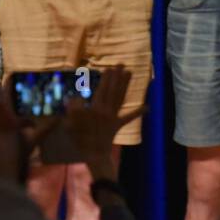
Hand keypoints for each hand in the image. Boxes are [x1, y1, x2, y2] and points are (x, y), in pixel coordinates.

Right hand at [62, 66, 141, 180]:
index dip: (106, 79)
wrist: (94, 155)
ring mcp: (114, 117)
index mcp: (96, 109)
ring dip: (125, 85)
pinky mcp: (118, 125)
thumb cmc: (81, 139)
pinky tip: (147, 107)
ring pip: (120, 98)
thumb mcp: (71, 123)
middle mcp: (107, 110)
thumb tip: (76, 97)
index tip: (109, 68)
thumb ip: (74, 108)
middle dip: (117, 77)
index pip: (102, 90)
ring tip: (129, 73)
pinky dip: (138, 112)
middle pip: (113, 90)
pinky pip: (128, 118)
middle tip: (121, 64)